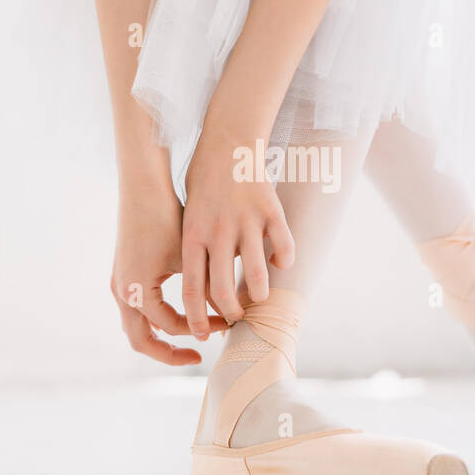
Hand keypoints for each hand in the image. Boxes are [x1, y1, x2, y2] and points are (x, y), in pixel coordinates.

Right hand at [111, 186, 226, 364]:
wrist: (142, 187)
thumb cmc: (167, 217)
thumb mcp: (190, 257)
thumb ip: (206, 289)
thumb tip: (230, 315)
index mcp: (136, 290)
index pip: (172, 325)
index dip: (202, 327)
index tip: (226, 322)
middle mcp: (120, 291)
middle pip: (142, 342)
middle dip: (170, 353)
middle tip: (197, 357)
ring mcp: (117, 283)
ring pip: (136, 327)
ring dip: (162, 335)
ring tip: (191, 335)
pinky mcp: (121, 274)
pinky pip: (135, 310)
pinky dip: (156, 318)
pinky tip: (180, 311)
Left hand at [181, 131, 295, 335]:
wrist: (227, 140)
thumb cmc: (203, 183)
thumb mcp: (189, 218)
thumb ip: (198, 252)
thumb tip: (208, 295)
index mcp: (193, 235)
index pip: (191, 290)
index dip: (196, 318)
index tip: (202, 333)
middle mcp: (218, 232)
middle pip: (223, 290)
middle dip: (231, 313)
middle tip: (237, 318)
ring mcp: (246, 221)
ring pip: (256, 274)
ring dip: (260, 293)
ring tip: (261, 298)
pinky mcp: (271, 210)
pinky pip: (284, 246)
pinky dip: (285, 260)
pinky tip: (281, 264)